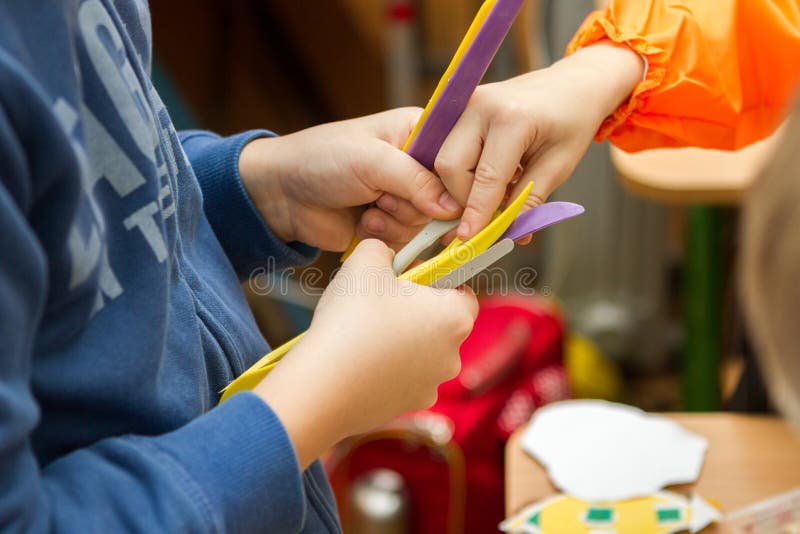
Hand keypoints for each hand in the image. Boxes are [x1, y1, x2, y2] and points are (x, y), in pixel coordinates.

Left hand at [238, 109, 461, 251]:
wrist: (282, 193)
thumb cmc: (322, 159)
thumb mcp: (371, 160)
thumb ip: (415, 180)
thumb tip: (453, 208)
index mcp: (418, 134)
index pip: (457, 160)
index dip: (453, 183)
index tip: (438, 197)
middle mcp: (416, 166)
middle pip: (444, 200)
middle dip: (410, 206)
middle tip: (381, 197)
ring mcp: (403, 197)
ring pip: (425, 225)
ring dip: (394, 223)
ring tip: (367, 210)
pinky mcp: (390, 225)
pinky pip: (406, 242)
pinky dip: (383, 237)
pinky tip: (362, 224)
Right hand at [253, 239, 477, 467]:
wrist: (323, 385)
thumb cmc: (352, 319)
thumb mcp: (365, 261)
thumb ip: (383, 248)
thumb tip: (386, 255)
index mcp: (455, 318)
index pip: (464, 290)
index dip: (437, 278)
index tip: (409, 276)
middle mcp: (452, 355)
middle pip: (441, 322)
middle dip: (415, 309)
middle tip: (379, 300)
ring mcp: (430, 385)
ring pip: (420, 351)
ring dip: (399, 339)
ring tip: (362, 332)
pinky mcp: (406, 406)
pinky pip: (401, 377)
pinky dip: (385, 368)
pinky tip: (356, 360)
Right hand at [435, 40, 643, 240]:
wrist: (573, 83)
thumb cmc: (572, 122)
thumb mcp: (559, 166)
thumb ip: (529, 200)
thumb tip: (509, 235)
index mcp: (513, 119)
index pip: (486, 178)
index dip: (477, 212)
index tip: (468, 238)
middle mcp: (481, 105)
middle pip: (450, 167)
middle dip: (464, 198)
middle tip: (488, 212)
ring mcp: (467, 103)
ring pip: (443, 159)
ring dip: (463, 184)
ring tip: (496, 189)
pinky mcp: (460, 107)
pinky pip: (448, 147)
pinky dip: (463, 170)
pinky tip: (488, 173)